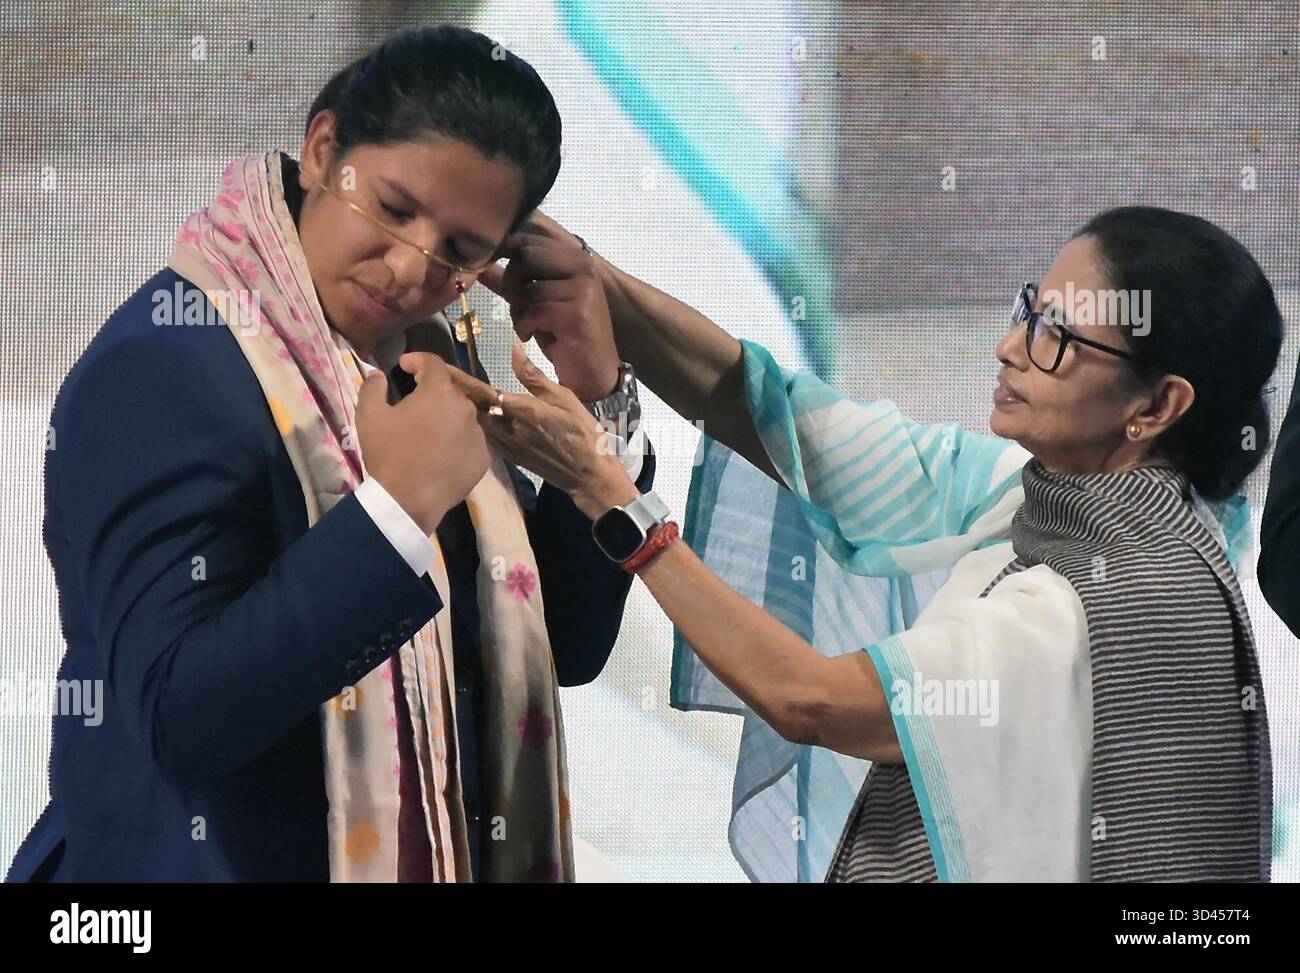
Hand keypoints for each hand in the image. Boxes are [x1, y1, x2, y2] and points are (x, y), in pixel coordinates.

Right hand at [356, 352, 489, 533]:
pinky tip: (439, 454)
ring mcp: (478, 435)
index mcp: (439, 392)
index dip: (417, 360)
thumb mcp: (369, 415)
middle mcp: (465, 408)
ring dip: (445, 418)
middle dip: (431, 392)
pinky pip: (468, 442)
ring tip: (426, 432)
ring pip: (461, 417)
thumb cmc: (389, 453)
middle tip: (412, 402)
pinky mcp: (482, 459)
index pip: (432, 363)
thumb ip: (373, 386)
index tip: (404, 365)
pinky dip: (456, 442)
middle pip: (449, 391)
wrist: (408, 501)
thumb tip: (379, 375)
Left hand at [448, 343, 638, 519]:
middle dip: (448, 391)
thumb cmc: (582, 433)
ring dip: (456, 408)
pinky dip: (469, 422)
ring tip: (441, 391)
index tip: (435, 366)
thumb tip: (513, 350)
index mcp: (520, 411)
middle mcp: (506, 430)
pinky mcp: (506, 456)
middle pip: (468, 408)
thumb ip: (534, 377)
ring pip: (472, 423)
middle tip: (427, 374)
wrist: (587, 476)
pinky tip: (464, 415)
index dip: (456, 379)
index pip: (479, 392)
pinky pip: (481, 435)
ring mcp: (504, 446)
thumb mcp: (564, 398)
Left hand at [478, 211, 620, 401]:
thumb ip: (512, 282)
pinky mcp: (576, 314)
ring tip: (525, 325)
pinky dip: (522, 326)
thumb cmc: (566, 337)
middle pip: (525, 256)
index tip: (500, 278)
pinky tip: (528, 336)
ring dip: (516, 310)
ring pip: (527, 287)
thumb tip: (480, 265)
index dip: (505, 255)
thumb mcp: (536, 303)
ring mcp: (583, 289)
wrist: (594, 373)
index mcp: (576, 258)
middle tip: (516, 305)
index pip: (528, 239)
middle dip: (510, 282)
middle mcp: (583, 267)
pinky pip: (532, 311)